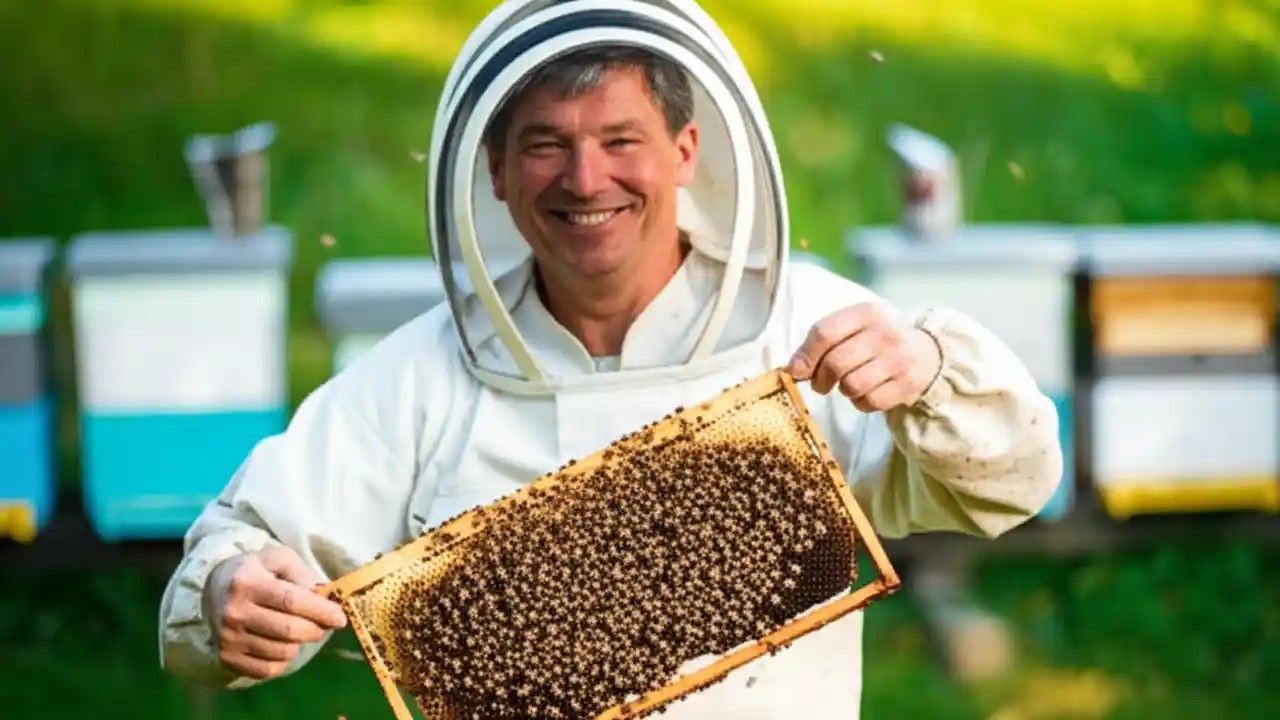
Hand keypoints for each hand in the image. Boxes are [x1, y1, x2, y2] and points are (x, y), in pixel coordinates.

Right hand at [205, 546, 346, 679]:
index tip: (340, 618)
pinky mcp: (227, 659)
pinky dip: (284, 659)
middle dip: (316, 629)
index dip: (320, 611)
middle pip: (289, 630)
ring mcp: (228, 639)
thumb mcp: (277, 559)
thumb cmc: (255, 572)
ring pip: (282, 652)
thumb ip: (301, 573)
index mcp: (247, 583)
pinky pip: (269, 669)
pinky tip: (283, 644)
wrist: (213, 590)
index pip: (291, 601)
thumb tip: (322, 596)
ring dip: (300, 644)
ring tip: (300, 630)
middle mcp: (234, 613)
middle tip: (324, 624)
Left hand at [785, 302, 941, 411]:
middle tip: (821, 384)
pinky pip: (869, 402)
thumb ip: (823, 341)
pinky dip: (861, 403)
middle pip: (835, 363)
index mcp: (866, 313)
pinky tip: (868, 392)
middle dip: (821, 379)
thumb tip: (793, 369)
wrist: (928, 353)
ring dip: (844, 391)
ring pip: (851, 386)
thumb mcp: (855, 328)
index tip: (796, 370)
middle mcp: (884, 334)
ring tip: (851, 384)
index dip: (805, 355)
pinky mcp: (907, 385)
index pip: (824, 332)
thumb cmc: (878, 341)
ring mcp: (898, 360)